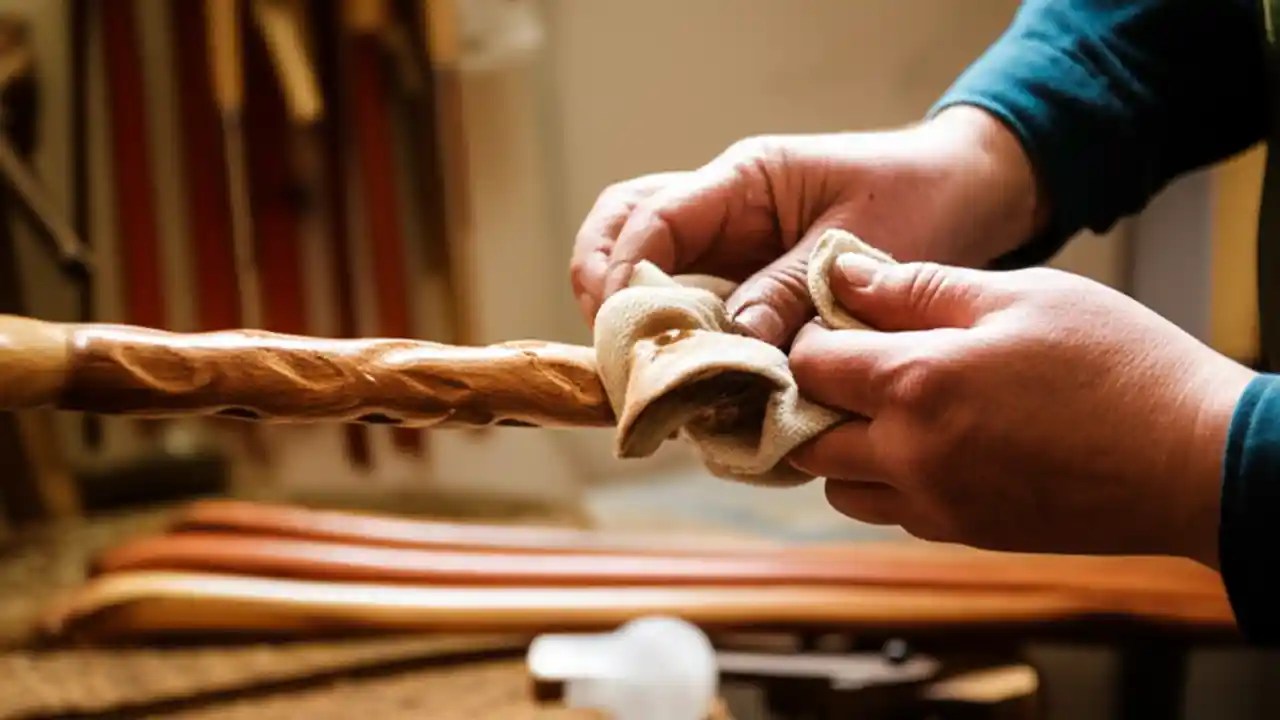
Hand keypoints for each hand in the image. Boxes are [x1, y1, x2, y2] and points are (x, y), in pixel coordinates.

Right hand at [570, 106, 1045, 345]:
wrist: (968, 195)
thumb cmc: (921, 202)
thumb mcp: (859, 247)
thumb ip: (789, 292)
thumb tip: (732, 344)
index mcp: (744, 180)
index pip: (651, 219)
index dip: (627, 278)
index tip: (634, 337)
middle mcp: (720, 208)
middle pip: (618, 229)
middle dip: (604, 290)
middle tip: (624, 355)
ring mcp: (726, 243)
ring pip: (641, 265)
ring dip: (634, 319)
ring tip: (647, 376)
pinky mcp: (743, 280)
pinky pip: (686, 302)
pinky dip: (677, 338)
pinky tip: (690, 381)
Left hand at [788, 254, 1255, 567]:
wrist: (1195, 459)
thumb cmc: (1117, 363)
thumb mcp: (1019, 295)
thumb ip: (918, 288)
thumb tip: (844, 276)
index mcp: (917, 384)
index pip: (810, 364)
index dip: (811, 336)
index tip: (835, 320)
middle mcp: (910, 455)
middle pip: (808, 436)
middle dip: (813, 399)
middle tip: (850, 365)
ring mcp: (935, 504)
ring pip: (840, 484)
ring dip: (844, 446)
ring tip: (890, 407)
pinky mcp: (964, 533)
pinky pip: (891, 511)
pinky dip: (887, 480)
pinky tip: (931, 442)